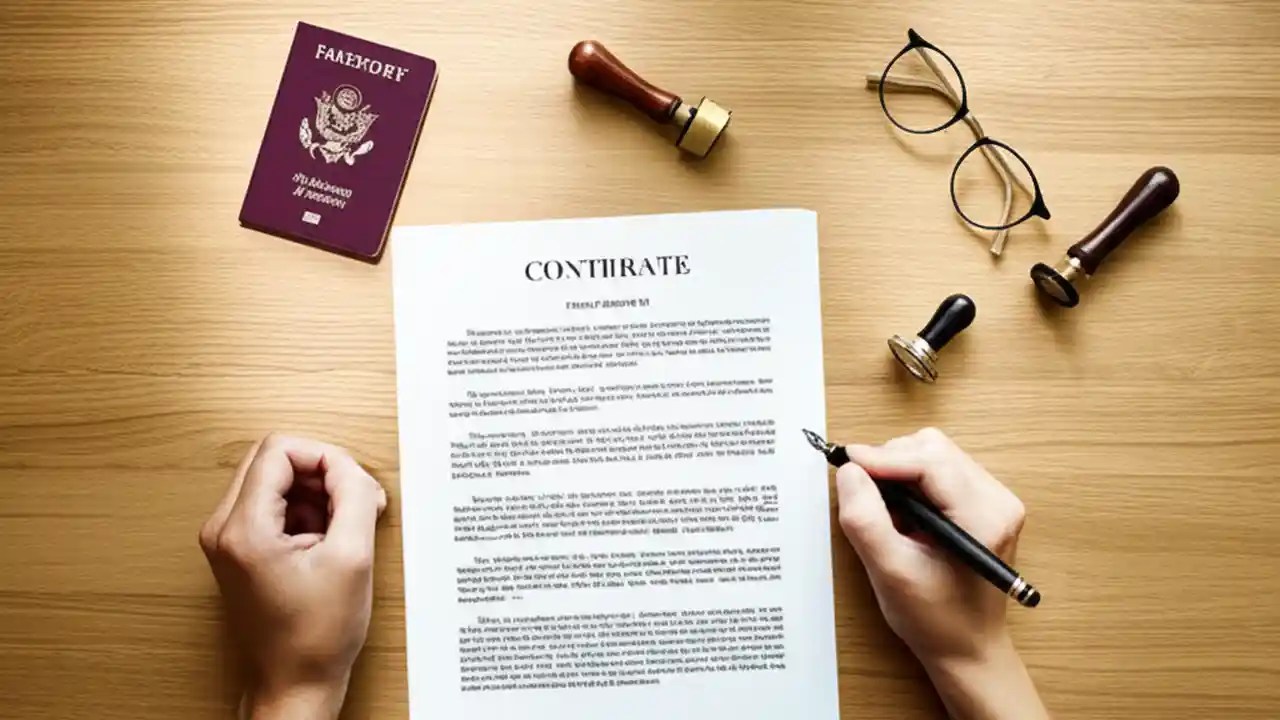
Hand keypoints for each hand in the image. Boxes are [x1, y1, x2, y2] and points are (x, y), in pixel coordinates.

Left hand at [199, 434, 387, 719]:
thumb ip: (354, 496)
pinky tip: (330, 539)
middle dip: (322, 471)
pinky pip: (274, 504)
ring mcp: (228, 539)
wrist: (295, 683)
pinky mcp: (240, 549)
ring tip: (347, 525)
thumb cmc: (317, 636)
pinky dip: (307, 511)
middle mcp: (224, 528)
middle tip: (355, 501)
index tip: (354, 485)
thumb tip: (349, 467)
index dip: (327, 457)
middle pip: (274, 459)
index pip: (280, 449)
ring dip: (317, 492)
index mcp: (243, 529)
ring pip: (276, 479)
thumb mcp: (352, 557)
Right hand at [836, 428, 1046, 719]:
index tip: (845, 462)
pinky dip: (911, 481)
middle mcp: (997, 500)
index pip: (929, 461)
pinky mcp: (984, 502)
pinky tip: (904, 515)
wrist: (968, 648)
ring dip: (900, 472)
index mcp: (985, 517)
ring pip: (934, 453)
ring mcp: (994, 499)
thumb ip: (866, 520)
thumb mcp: (890, 573)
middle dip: (890, 462)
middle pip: (933, 448)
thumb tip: (849, 472)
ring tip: (887, 513)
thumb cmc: (936, 620)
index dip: (882, 457)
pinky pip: (939, 469)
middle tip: (864, 495)